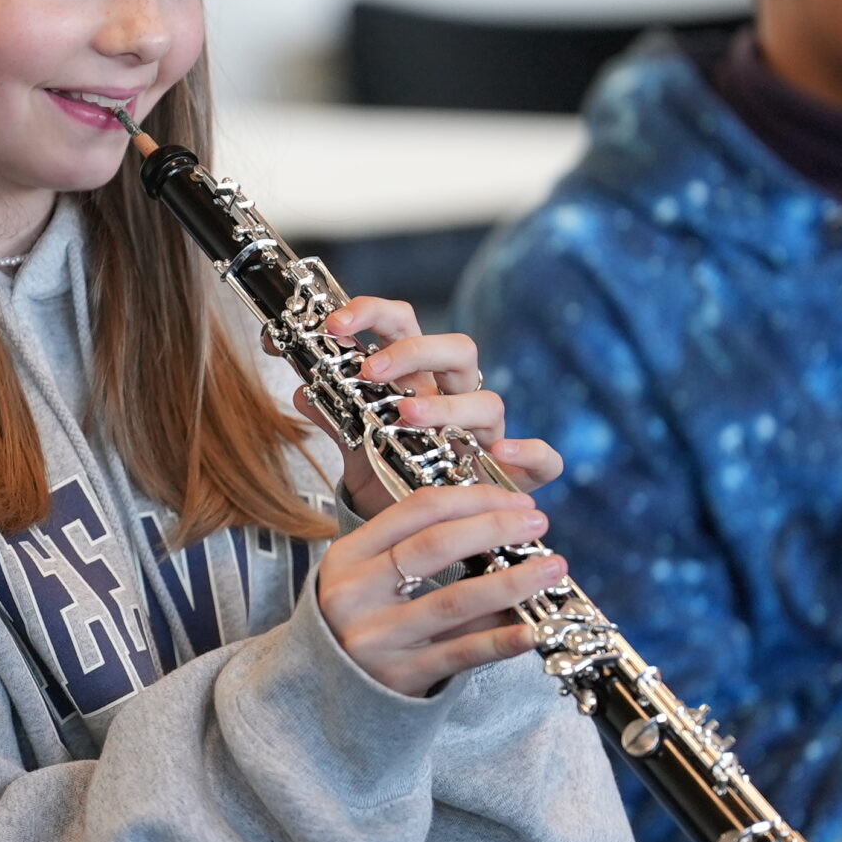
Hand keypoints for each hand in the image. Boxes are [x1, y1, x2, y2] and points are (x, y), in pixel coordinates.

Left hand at [308, 297, 562, 515]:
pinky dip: (529, 452)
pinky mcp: (516, 473)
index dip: (372, 314)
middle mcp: (456, 396)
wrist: (419, 527)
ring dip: (447, 406)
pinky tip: (502, 454)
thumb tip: (300, 390)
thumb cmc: (395, 470)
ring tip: (408, 417)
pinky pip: (541, 458)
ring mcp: (488, 433)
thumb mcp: (356, 444)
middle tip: (370, 372)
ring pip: (489, 400)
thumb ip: (334, 415)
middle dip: (413, 352)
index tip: (333, 324)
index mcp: (418, 377)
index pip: (403, 326)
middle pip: (455, 348)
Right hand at [316, 480, 566, 698]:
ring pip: (455, 600)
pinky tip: (533, 630)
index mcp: (347, 555)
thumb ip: (414, 549)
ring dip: (512, 581)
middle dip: (495, 528)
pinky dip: (502, 640)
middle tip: (538, 523)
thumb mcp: (367, 577)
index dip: (473, 498)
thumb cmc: (362, 620)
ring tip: (552, 568)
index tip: (515, 499)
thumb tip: (497, 525)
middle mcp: (355, 593)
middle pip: (435, 546)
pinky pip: (461, 653)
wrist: (327, 694)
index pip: (417, 510)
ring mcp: (376, 637)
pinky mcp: (399, 676)